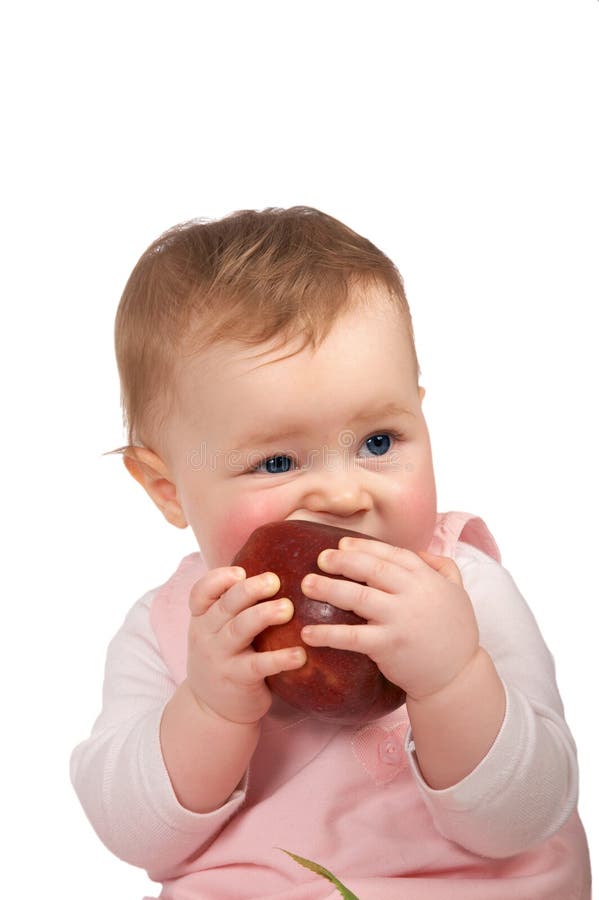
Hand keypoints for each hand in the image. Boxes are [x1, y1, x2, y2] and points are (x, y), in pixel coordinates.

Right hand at [186, 567, 305, 724]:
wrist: (210, 710)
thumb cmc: (224, 658)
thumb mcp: (216, 631)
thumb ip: (234, 606)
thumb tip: (273, 569)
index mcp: (202, 618)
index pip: (201, 592)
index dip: (218, 579)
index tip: (240, 571)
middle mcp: (206, 635)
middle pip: (225, 606)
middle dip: (249, 590)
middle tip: (274, 580)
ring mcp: (220, 658)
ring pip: (239, 630)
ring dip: (263, 615)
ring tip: (287, 608)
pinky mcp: (237, 680)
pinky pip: (259, 666)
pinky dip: (280, 659)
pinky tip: (300, 654)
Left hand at [299, 537, 479, 701]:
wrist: (457, 677)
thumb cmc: (455, 633)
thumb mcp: (458, 592)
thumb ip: (442, 567)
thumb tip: (420, 550)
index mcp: (426, 579)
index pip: (392, 554)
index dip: (365, 547)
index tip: (342, 543)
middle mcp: (413, 594)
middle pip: (372, 569)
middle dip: (343, 560)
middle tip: (320, 558)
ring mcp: (400, 619)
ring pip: (358, 597)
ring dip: (329, 589)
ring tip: (307, 584)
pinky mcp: (388, 646)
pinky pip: (352, 637)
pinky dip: (327, 634)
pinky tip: (308, 633)